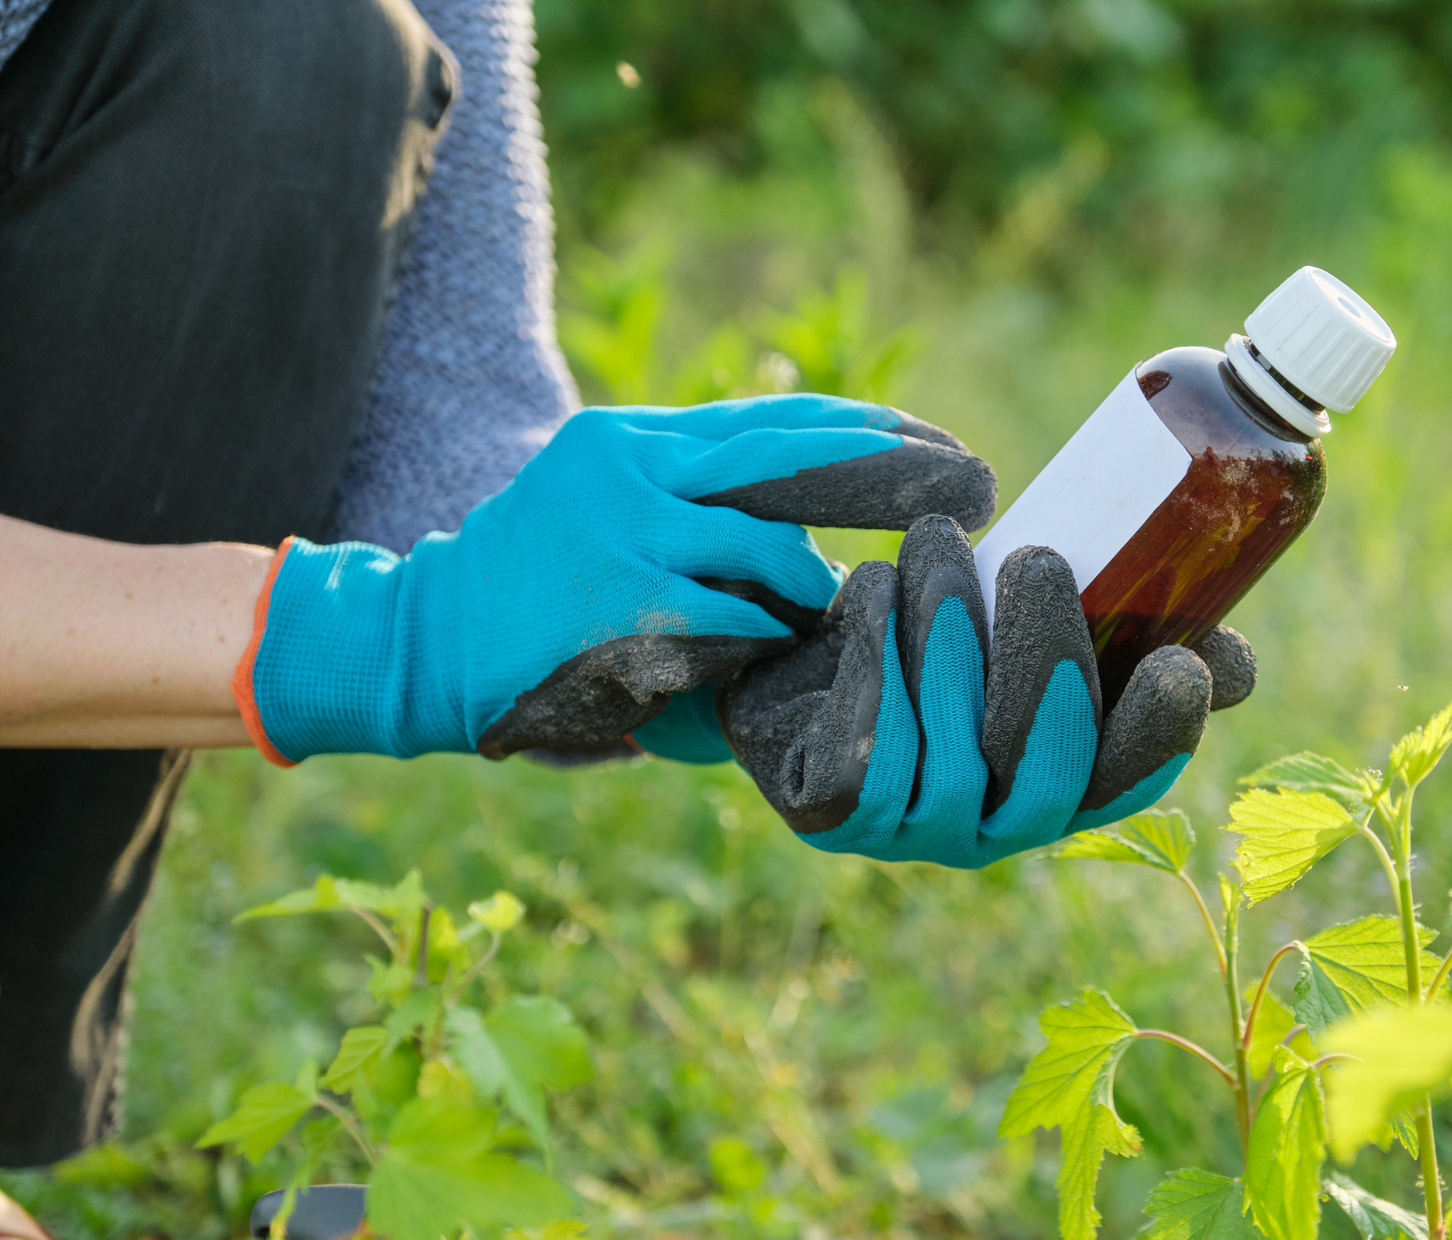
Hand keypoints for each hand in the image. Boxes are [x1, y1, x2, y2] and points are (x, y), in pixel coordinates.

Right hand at [236, 396, 995, 763]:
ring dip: (816, 587)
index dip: (865, 429)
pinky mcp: (626, 605)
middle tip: (976, 483)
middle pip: (793, 455)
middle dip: (895, 470)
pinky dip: (766, 640)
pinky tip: (769, 653)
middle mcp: (634, 470)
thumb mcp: (610, 519)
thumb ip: (700, 519)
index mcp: (634, 443)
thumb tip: (815, 550)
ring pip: (772, 550)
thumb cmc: (533, 592)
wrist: (420, 642)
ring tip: (830, 611)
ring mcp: (628, 534)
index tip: (939, 443)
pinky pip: (737, 623)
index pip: (773, 422)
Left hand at [718, 515, 1254, 867]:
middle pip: (1044, 772)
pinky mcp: (831, 814)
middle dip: (1047, 659)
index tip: (1180, 661)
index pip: (1126, 783)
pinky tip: (870, 584)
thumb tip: (1234, 664)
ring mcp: (910, 831)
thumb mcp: (1021, 621)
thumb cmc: (926, 633)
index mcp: (1056, 784)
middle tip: (1036, 559)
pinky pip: (867, 750)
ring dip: (947, 634)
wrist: (787, 656)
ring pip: (954, 752)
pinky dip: (873, 656)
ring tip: (936, 541)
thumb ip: (1125, 637)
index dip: (1159, 734)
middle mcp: (992, 827)